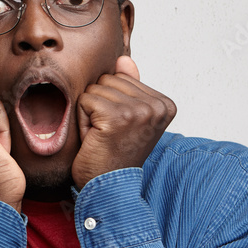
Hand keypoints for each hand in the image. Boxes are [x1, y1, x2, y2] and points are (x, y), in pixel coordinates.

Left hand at [72, 56, 175, 188]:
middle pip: (108, 80)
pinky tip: (93, 138)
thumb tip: (124, 59)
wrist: (109, 189)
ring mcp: (140, 110)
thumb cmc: (114, 155)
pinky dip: (82, 120)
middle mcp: (157, 106)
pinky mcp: (118, 116)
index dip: (111, 102)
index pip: (123, 78)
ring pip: (95, 89)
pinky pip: (85, 100)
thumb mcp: (126, 118)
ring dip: (89, 113)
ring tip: (101, 136)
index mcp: (165, 104)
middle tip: (107, 134)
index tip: (119, 129)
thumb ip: (129, 87)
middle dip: (99, 105)